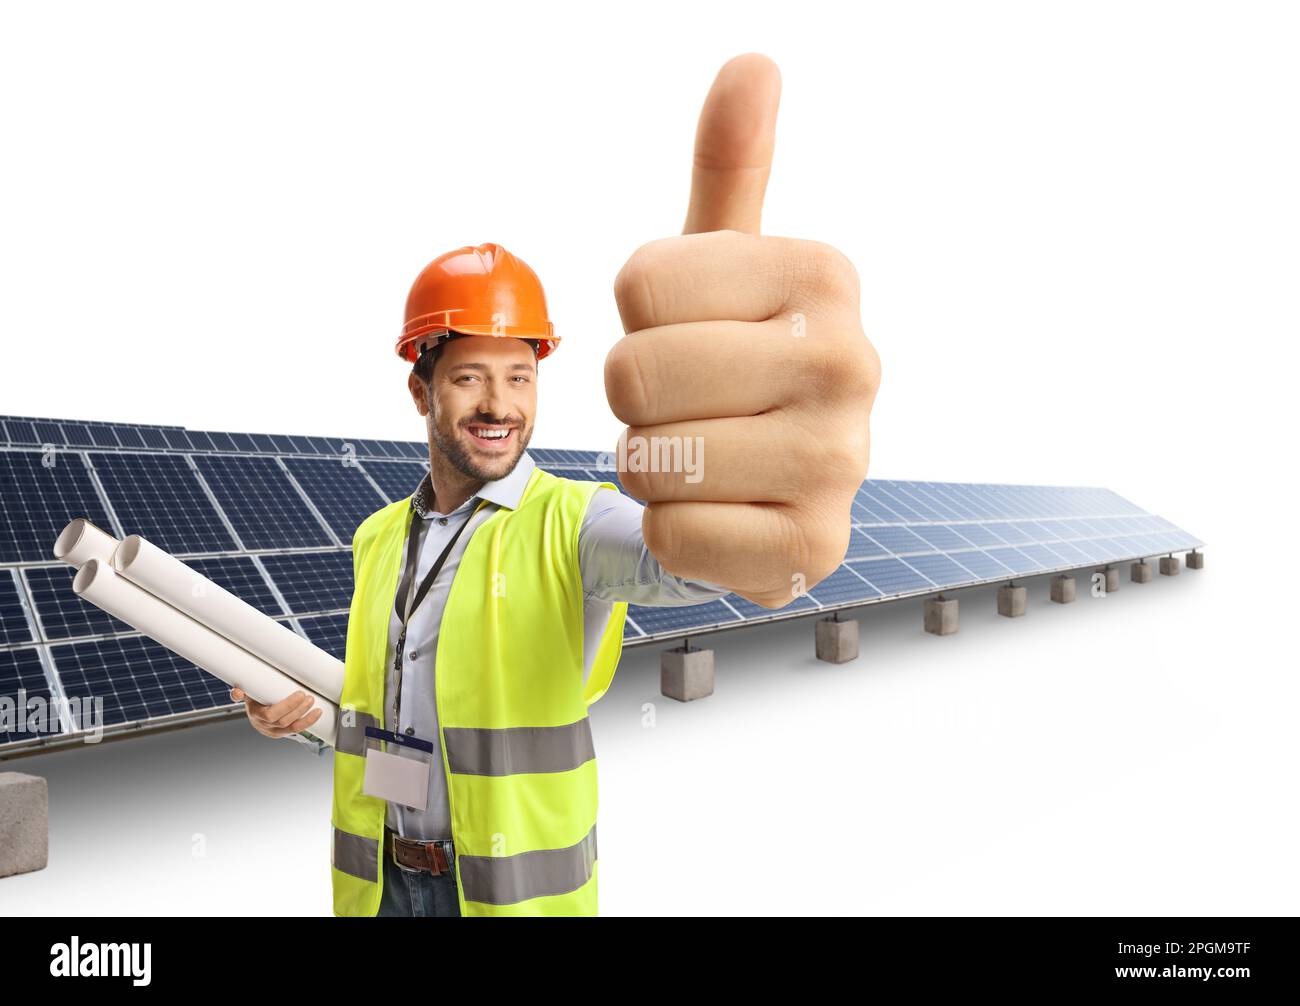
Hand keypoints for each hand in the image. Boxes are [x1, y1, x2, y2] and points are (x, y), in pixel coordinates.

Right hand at [231, 686, 322, 738]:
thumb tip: (237, 692)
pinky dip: (308, 721)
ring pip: (292, 727)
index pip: (271, 715)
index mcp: (256, 714)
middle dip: (299, 709)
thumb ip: (239, 693)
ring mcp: (275, 730)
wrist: (255, 712)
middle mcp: (265, 725)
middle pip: (284, 721)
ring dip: (305, 715)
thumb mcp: (246, 694)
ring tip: (312, 702)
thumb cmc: (253, 699)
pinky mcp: (283, 732)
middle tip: (308, 696)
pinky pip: (297, 730)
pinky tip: (317, 713)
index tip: (299, 693)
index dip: (287, 706)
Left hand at [605, 54, 879, 608]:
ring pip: (652, 461)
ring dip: (652, 468)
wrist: (769, 486)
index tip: (688, 333)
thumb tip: (752, 66)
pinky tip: (721, 515)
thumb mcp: (722, 266)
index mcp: (825, 276)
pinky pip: (675, 537)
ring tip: (705, 459)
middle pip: (635, 375)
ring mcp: (843, 464)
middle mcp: (853, 363)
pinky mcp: (816, 551)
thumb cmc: (731, 360)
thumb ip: (729, 171)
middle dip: (636, 402)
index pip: (639, 287)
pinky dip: (672, 533)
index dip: (636, 321)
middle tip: (687, 408)